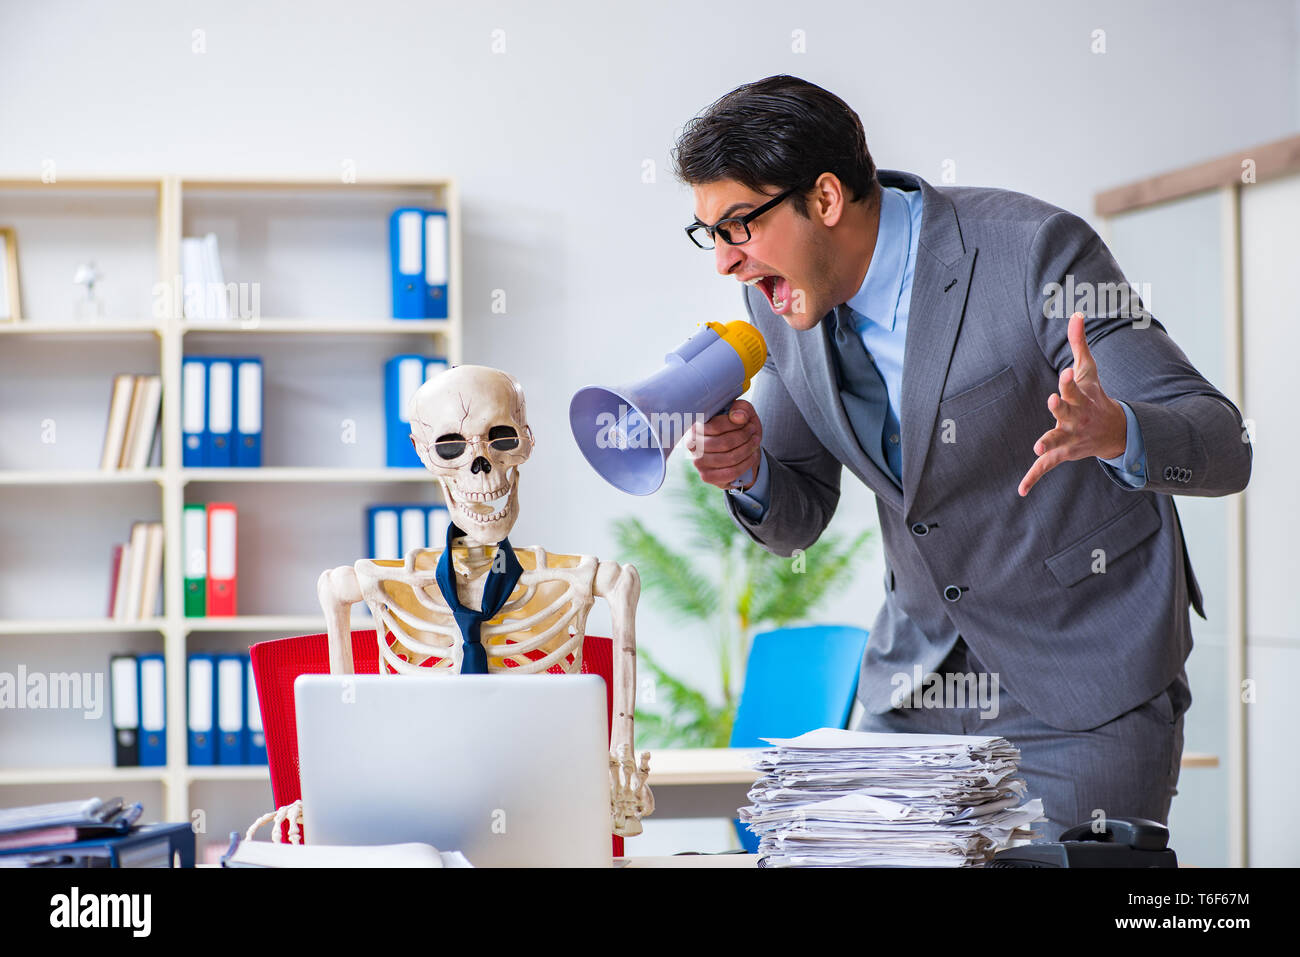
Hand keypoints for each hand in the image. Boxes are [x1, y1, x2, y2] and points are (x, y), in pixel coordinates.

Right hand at [686, 399, 761, 489]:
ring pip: (729, 458)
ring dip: (747, 449)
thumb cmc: (737, 429)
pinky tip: (752, 456)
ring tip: (755, 442)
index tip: (747, 422)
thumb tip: (737, 417)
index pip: (715, 426)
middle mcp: (692, 444)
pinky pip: (731, 472)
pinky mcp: (706, 476)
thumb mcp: (742, 413)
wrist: (740, 451)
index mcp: (695, 426)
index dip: (735, 424)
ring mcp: (698, 462)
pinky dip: (746, 464)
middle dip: (744, 436)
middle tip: (753, 431)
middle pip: (724, 443)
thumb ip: (741, 408)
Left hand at [1018, 312, 1127, 496]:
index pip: (1073, 386)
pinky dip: (1033, 478)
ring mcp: (1069, 437)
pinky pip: (1046, 467)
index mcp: (1080, 397)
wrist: (1114, 431)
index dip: (1070, 380)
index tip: (1068, 372)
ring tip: (1038, 446)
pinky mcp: (1061, 453)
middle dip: (1060, 407)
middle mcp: (1075, 418)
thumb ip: (1079, 343)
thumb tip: (1076, 313)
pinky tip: (1020, 491)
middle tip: (1052, 400)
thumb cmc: (1094, 396)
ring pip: (1057, 439)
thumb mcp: (1089, 370)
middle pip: (1065, 411)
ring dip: (1048, 442)